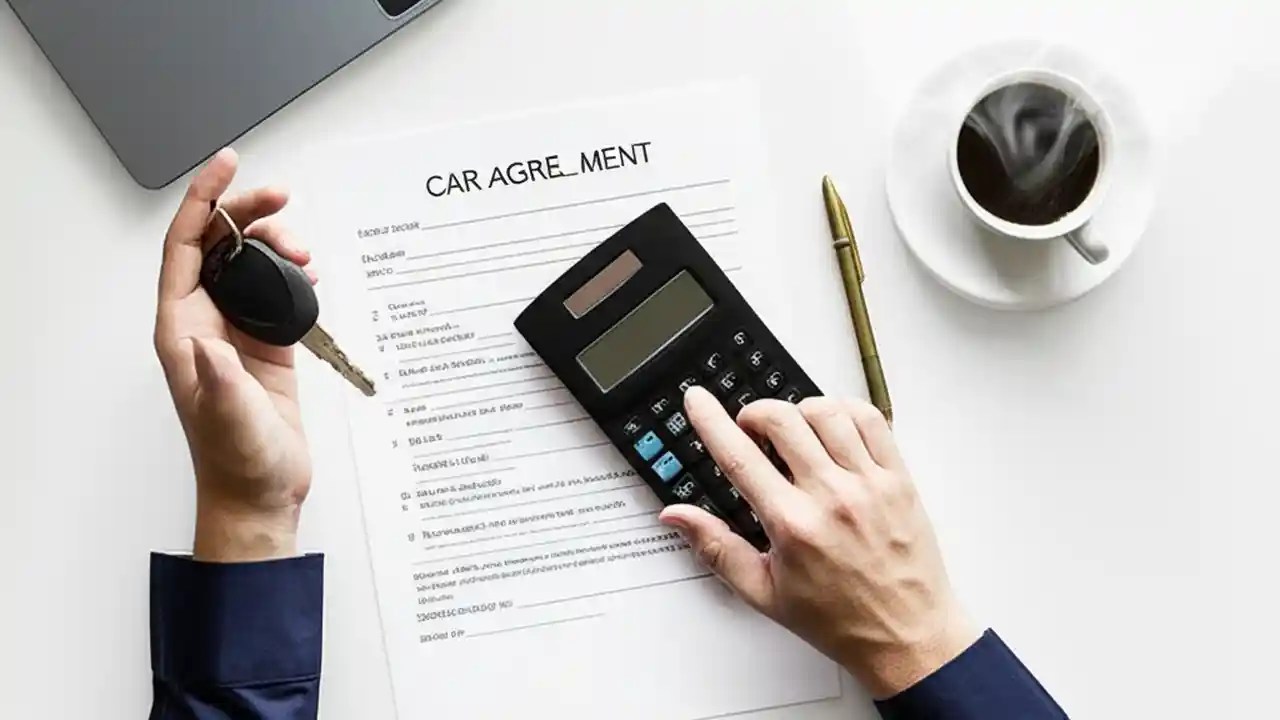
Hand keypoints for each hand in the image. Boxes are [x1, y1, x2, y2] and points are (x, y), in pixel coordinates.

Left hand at [153, 149, 316, 562]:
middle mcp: (205, 322)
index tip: (228, 166)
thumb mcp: (230, 421)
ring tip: (303, 247)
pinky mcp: (265, 343)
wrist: (261, 492)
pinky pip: (275, 289)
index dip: (203, 201)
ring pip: (249, 263)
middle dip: (248, 212)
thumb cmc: (238, 461)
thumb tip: (210, 342)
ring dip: (274, 242)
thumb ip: (221, 381)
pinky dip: (292, 272)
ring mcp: (236, 330)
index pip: (186, 247)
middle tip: (282, 197)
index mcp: (183, 330)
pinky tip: (310, 272)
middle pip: (220, 245)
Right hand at [660, 388, 979, 697]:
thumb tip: (676, 516)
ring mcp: (869, 484)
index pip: (739, 456)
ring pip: (826, 411)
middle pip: (781, 420)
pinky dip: (844, 410)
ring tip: (792, 431)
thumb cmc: (838, 620)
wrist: (907, 637)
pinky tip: (833, 427)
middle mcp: (832, 497)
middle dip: (754, 413)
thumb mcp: (763, 593)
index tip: (697, 400)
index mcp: (792, 526)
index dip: (711, 420)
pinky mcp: (899, 479)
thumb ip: (716, 548)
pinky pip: (870, 420)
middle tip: (749, 428)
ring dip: (798, 410)